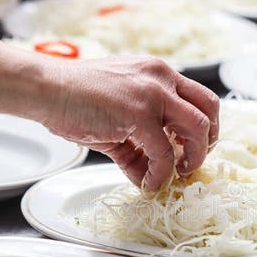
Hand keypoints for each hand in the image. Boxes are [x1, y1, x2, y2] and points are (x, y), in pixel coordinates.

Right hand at [41, 56, 218, 190]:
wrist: (47, 89)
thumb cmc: (75, 99)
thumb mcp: (117, 116)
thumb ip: (137, 143)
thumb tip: (148, 176)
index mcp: (158, 73)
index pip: (198, 97)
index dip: (202, 127)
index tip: (190, 149)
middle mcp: (161, 77)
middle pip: (209, 108)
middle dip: (208, 141)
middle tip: (192, 162)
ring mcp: (152, 93)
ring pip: (197, 128)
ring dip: (194, 158)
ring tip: (177, 175)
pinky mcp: (138, 113)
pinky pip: (163, 152)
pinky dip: (160, 173)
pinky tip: (149, 183)